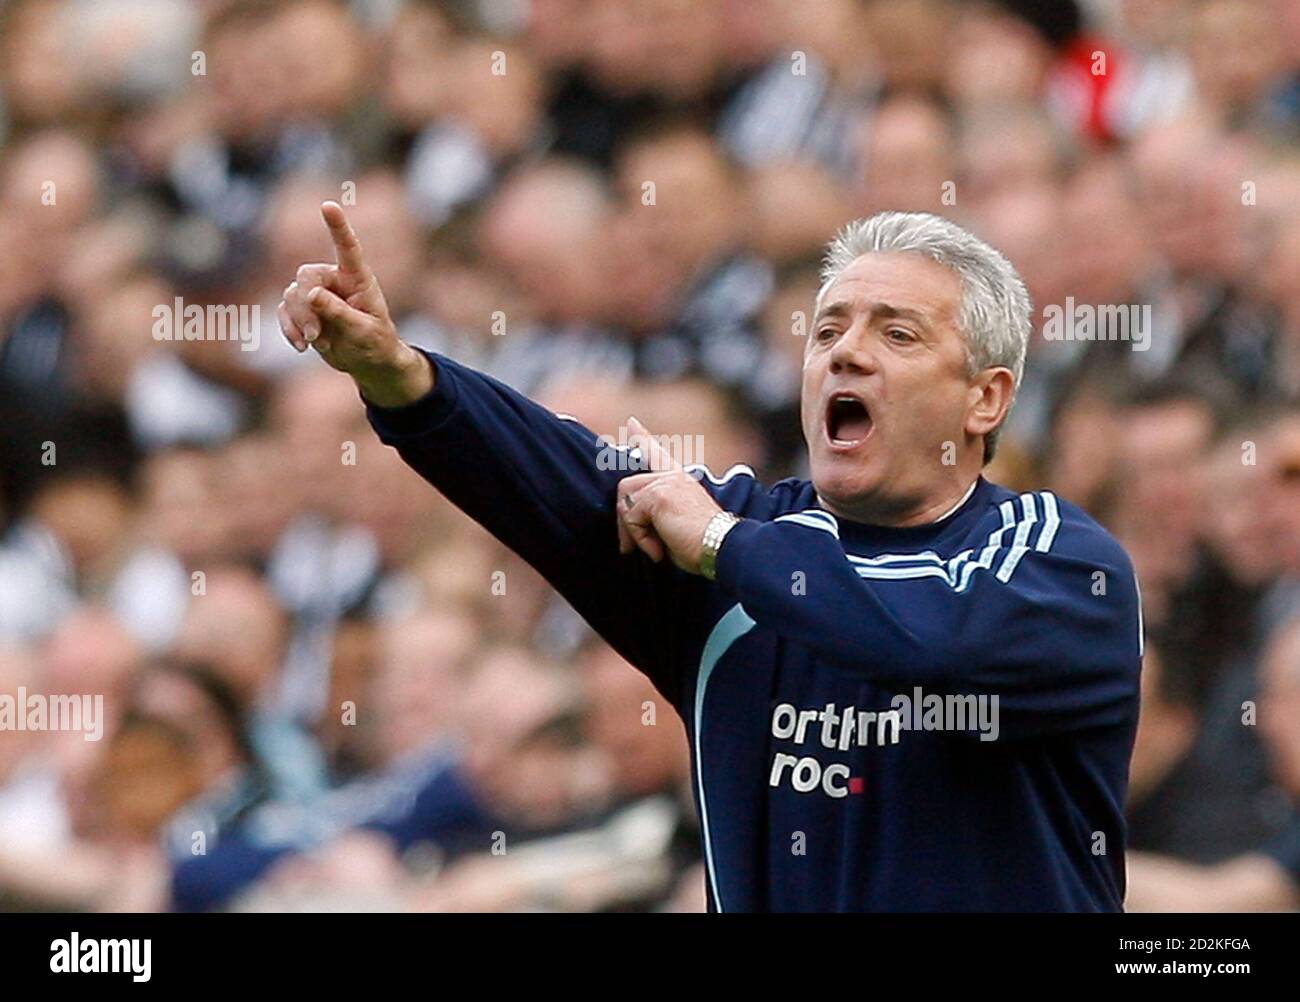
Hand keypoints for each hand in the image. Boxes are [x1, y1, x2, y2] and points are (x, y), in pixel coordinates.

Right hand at [277, 201, 432, 407]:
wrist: (367, 361)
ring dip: (298, 321)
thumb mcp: (363, 331)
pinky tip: (300, 346)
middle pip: (306, 276)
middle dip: (305, 305)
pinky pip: (284, 311)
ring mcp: (317, 295)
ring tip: (314, 342)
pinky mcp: (303, 311)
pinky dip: (288, 328)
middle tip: (314, 334)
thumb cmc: (375, 343)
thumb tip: (310, 294)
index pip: (347, 247)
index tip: (328, 205)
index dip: (337, 226)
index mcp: (358, 279)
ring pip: (292, 295)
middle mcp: (335, 280)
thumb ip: (339, 312)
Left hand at [616, 417, 722, 574]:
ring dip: (632, 531)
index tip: (631, 422)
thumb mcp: (677, 524)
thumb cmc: (703, 544)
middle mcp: (672, 476)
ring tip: (652, 548)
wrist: (721, 546)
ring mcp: (665, 483)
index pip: (657, 453)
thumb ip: (657, 514)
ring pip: (626, 502)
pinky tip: (658, 550)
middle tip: (629, 547)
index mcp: (680, 480)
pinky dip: (640, 538)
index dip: (642, 437)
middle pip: (627, 486)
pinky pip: (631, 516)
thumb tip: (630, 524)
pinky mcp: (658, 495)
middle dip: (624, 520)